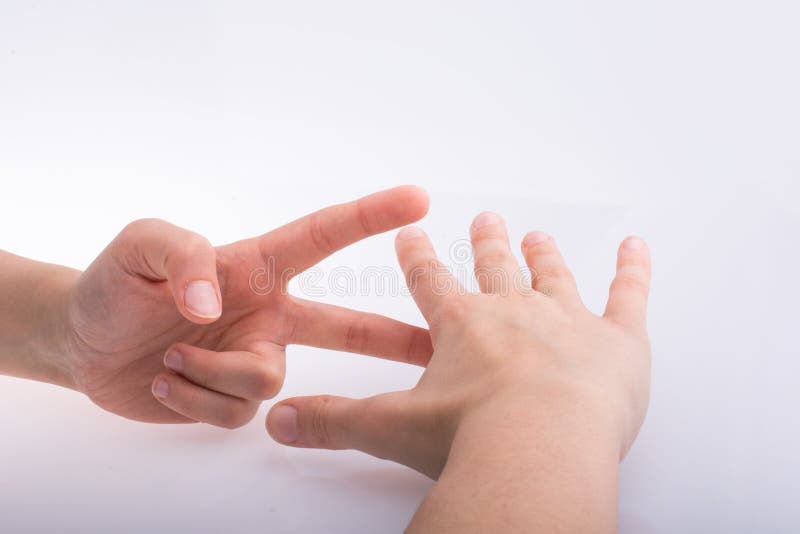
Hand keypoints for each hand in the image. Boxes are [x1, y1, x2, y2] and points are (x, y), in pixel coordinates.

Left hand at [56, 186, 431, 427]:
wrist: (83, 344)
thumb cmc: (115, 284)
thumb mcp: (139, 246)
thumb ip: (182, 253)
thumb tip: (217, 304)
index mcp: (257, 267)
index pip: (323, 236)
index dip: (371, 216)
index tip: (418, 200)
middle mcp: (268, 314)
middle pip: (346, 326)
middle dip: (394, 336)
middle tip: (442, 343)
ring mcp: (254, 357)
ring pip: (267, 382)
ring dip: (211, 373)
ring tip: (169, 357)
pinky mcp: (233, 399)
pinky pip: (235, 413)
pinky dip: (192, 400)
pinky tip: (165, 381)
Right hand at [266, 211, 651, 477]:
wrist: (537, 448)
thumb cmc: (469, 436)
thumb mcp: (389, 429)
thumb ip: (332, 422)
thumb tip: (276, 422)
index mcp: (460, 326)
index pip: (430, 282)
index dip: (418, 259)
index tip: (412, 235)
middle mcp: (512, 311)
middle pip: (494, 267)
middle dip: (486, 243)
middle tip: (485, 219)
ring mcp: (567, 321)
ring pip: (553, 275)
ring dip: (544, 254)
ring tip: (538, 234)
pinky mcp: (618, 342)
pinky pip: (629, 295)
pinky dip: (634, 270)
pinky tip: (637, 246)